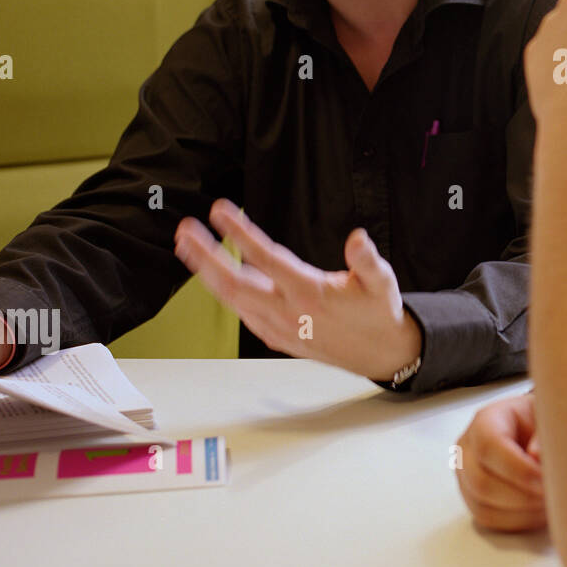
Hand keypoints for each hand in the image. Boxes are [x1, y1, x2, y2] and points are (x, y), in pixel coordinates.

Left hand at [173, 200, 419, 381]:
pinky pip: (243, 313)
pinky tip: (217, 278)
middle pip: (234, 284)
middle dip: (205, 257)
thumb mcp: (382, 282)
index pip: (266, 258)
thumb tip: (357, 239)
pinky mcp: (277, 338)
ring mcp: (279, 328)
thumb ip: (367, 261)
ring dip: (207, 273)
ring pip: (232, 300)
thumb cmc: (378, 313)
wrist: (380, 353)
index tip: (220, 212)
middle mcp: (288, 312)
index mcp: (310, 293)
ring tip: (189, 248)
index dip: (240, 234)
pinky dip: (225, 293)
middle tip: (185, 233)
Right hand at [455, 391, 545, 531]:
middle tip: (554, 495)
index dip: (519, 469)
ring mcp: (465, 476)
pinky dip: (518, 521)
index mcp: (486, 420)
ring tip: (551, 503)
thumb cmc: (545, 421)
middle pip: (481, 482)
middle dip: (522, 496)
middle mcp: (467, 448)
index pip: (489, 446)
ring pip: (483, 507)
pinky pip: (489, 520)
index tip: (549, 480)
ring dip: (522, 512)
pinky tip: (540, 512)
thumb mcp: (551, 417)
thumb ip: (545, 434)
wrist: (538, 431)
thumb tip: (536, 457)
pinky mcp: (473, 498)